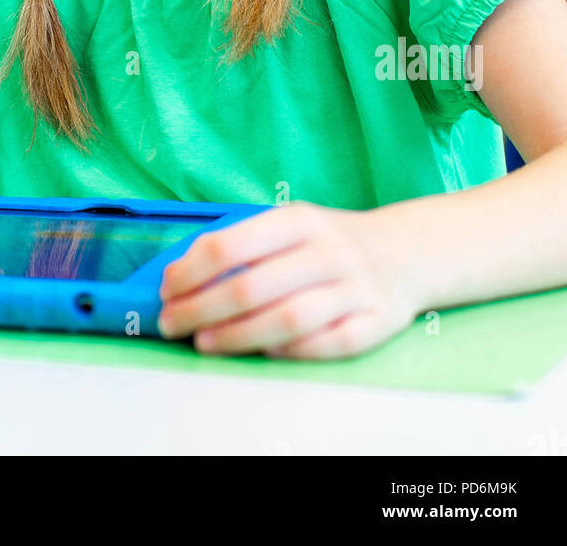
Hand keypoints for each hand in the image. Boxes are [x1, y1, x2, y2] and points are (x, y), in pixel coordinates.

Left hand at [157, 201, 419, 359]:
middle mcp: (328, 251)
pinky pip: (328, 344)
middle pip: (252, 288)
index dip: (190, 272)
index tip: (165, 290)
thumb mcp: (289, 224)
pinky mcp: (377, 323)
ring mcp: (355, 288)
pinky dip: (291, 351)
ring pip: (288, 320)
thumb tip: (180, 276)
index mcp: (299, 219)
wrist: (406, 252)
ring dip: (237, 337)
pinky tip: (263, 353)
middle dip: (201, 310)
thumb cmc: (328, 242)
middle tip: (171, 324)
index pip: (231, 245)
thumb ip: (242, 243)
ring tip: (204, 344)